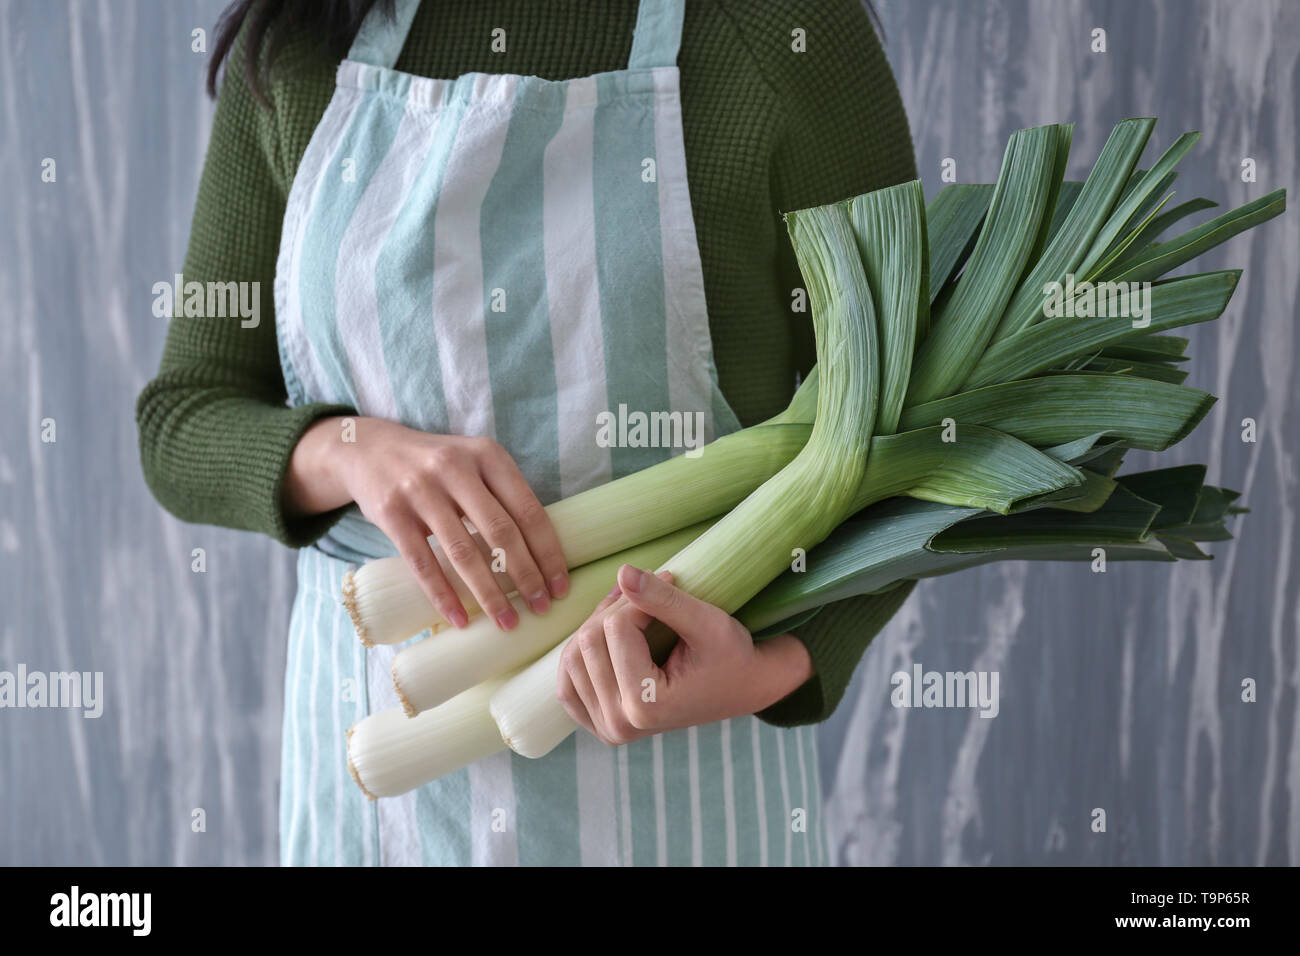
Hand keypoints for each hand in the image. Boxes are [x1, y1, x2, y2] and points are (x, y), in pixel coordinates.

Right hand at [284, 416, 568, 630]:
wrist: (369, 449)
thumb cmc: (436, 466)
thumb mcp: (474, 463)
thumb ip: (502, 496)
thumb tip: (542, 555)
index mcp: (487, 455)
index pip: (528, 510)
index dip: (548, 552)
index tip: (560, 586)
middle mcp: (456, 468)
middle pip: (501, 532)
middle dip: (526, 576)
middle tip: (541, 608)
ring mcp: (420, 489)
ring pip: (462, 552)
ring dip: (489, 594)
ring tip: (507, 622)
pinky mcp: (391, 512)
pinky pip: (422, 562)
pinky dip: (442, 595)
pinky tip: (459, 620)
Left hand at [557, 564, 813, 744]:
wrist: (742, 688)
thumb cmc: (731, 654)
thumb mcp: (707, 622)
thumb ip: (664, 599)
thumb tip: (622, 571)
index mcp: (645, 705)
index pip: (615, 629)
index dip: (640, 600)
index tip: (669, 587)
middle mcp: (620, 725)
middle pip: (588, 642)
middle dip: (617, 610)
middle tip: (650, 595)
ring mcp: (606, 729)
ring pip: (572, 657)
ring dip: (597, 625)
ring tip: (633, 612)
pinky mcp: (598, 726)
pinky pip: (566, 682)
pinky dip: (581, 655)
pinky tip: (609, 640)